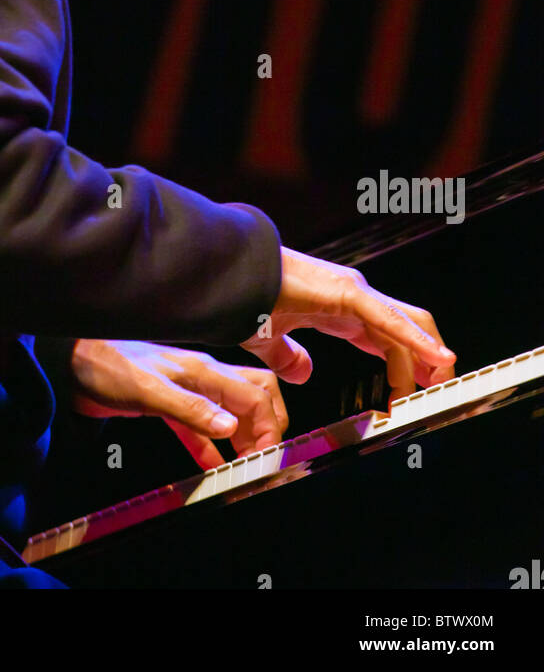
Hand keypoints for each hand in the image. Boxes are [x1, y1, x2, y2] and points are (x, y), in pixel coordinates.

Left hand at [68, 338, 287, 469]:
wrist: (72, 363)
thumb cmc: (108, 367)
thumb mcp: (149, 390)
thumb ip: (190, 409)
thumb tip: (230, 428)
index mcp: (204, 370)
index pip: (257, 395)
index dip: (269, 427)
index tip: (266, 458)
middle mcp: (202, 378)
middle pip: (254, 397)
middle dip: (268, 427)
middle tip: (262, 461)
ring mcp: (186, 392)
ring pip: (231, 414)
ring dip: (243, 441)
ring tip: (245, 470)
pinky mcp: (168, 406)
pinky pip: (200, 430)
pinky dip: (212, 449)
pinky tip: (215, 469)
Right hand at [241, 245, 456, 407]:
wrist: (230, 277)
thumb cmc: (246, 300)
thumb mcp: (270, 341)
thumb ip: (288, 357)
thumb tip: (303, 372)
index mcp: (341, 310)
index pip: (388, 336)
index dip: (408, 362)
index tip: (412, 393)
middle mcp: (355, 298)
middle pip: (408, 328)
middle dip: (427, 360)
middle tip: (437, 391)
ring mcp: (355, 293)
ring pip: (408, 325)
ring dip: (427, 357)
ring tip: (440, 384)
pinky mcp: (348, 293)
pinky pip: (391, 321)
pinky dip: (417, 340)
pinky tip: (435, 358)